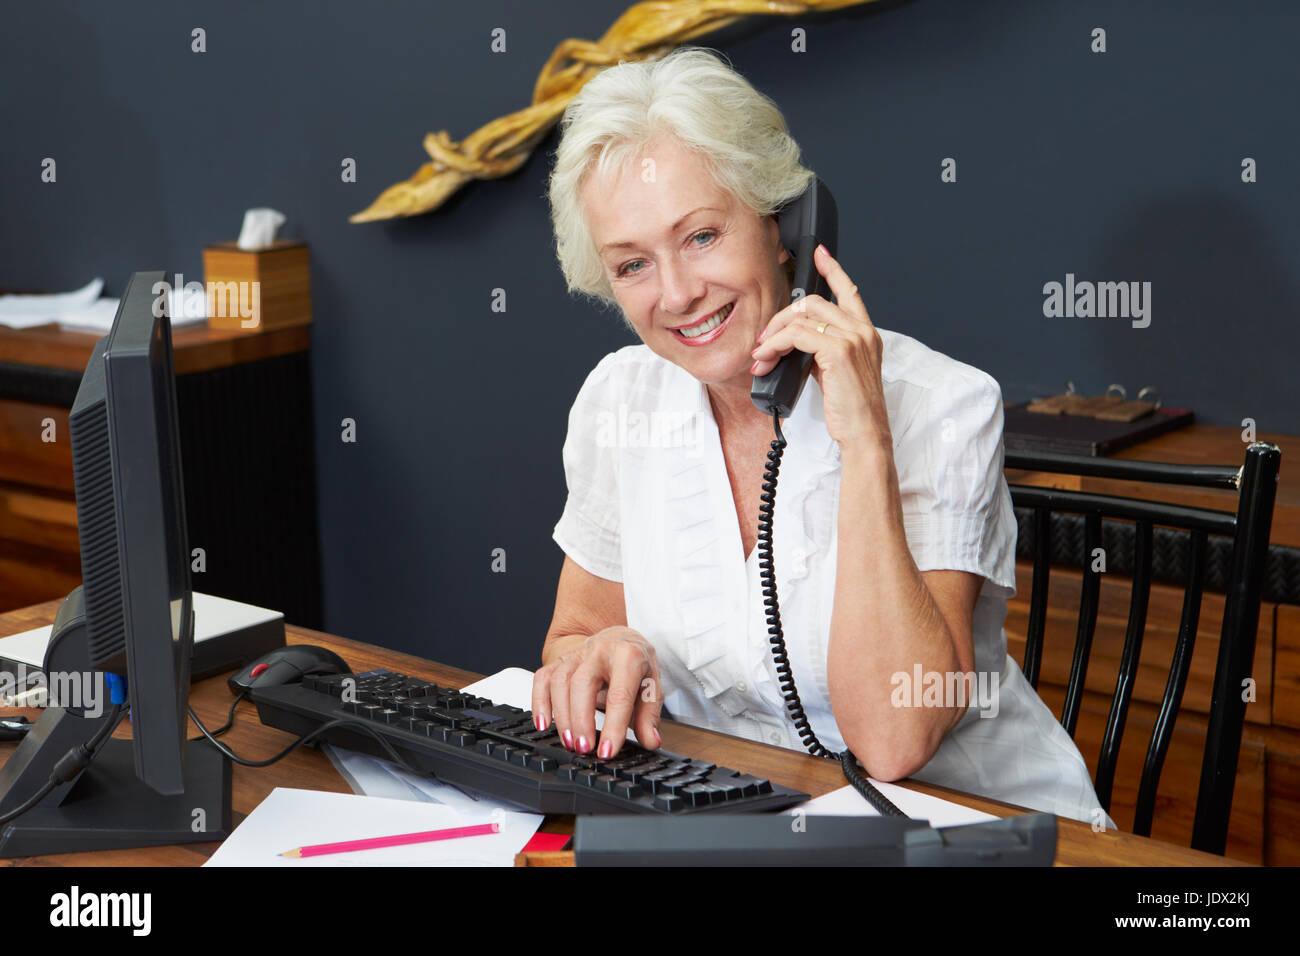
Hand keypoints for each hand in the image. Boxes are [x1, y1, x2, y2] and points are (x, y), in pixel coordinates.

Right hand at [531, 625, 661, 758]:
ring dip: (561, 716)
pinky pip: (542, 678)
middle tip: (584, 749)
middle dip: (581, 719)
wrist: (620, 637)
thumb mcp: (651, 686)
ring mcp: (577, 654)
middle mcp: (600, 651)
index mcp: (628, 656)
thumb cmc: (636, 664)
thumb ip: (649, 716)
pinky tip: (543, 724)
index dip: (613, 725)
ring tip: (569, 742)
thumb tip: (651, 741)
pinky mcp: (559, 660)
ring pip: (560, 681)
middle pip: (582, 684)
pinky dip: (539, 702)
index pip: (619, 694)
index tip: (607, 751)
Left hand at [750, 244, 891, 452]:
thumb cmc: (851, 411)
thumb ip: (821, 352)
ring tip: (761, 355)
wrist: (864, 434)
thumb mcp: (836, 374)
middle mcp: (863, 332)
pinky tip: (766, 359)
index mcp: (867, 334)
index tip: (820, 253)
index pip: (850, 292)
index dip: (833, 269)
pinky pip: (797, 335)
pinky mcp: (839, 352)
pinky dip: (775, 345)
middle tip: (765, 339)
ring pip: (802, 317)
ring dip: (774, 334)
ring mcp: (853, 339)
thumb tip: (792, 345)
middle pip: (814, 302)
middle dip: (782, 317)